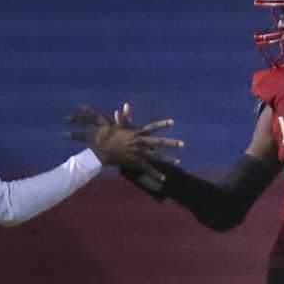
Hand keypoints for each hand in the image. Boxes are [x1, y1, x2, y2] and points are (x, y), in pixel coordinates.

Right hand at [66, 103, 184, 170]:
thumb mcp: (115, 126)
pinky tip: (164, 178)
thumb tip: (126, 104)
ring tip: (178, 162)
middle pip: (159, 142)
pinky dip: (156, 174)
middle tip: (182, 144)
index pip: (152, 127)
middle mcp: (140, 143)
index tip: (172, 122)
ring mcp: (139, 154)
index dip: (162, 124)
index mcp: (137, 133)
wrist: (100, 153)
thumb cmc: (107, 138)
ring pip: (157, 157)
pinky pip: (148, 169)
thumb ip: (124, 116)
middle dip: (171, 143)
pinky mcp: (136, 163)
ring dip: (168, 160)